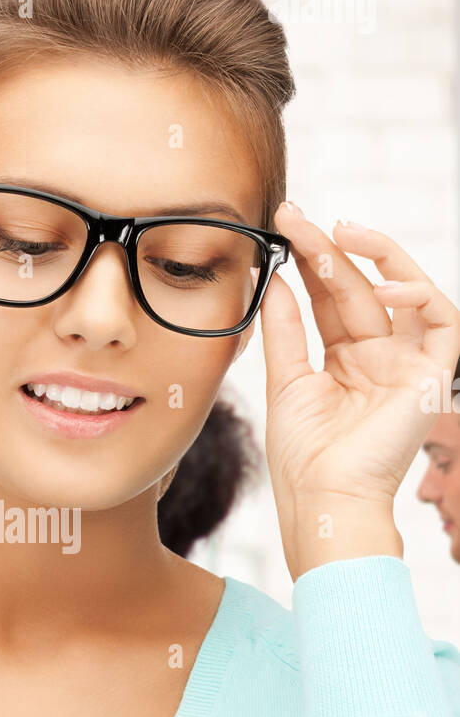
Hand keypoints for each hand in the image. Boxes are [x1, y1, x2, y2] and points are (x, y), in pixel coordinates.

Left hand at [260, 203, 459, 578]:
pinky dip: (418, 292)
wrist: (324, 499)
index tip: (284, 227)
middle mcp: (379, 359)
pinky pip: (442, 320)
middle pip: (361, 289)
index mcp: (343, 363)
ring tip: (339, 231)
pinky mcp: (434, 375)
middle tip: (298, 217)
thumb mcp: (283, 380)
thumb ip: (284, 327)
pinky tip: (382, 283)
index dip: (311, 262)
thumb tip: (274, 275)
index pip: (330, 299)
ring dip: (376, 255)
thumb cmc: (302, 457)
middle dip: (330, 249)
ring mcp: (407, 365)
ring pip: (403, 292)